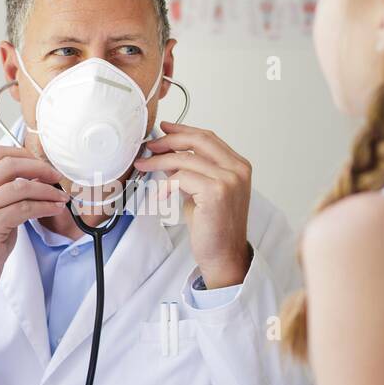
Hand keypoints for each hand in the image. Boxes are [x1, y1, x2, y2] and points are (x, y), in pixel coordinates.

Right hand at [0, 146, 68, 348]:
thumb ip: (5, 197)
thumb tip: (35, 182)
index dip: (23, 154)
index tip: (42, 164)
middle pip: (8, 164)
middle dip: (38, 167)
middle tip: (56, 177)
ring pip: (19, 186)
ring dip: (46, 190)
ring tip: (60, 198)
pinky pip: (23, 208)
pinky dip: (44, 207)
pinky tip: (54, 210)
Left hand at [136, 121, 251, 288]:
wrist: (224, 255)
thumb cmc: (214, 228)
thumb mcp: (202, 192)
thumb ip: (192, 171)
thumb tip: (169, 155)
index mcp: (238, 166)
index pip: (208, 138)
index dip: (184, 130)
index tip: (165, 129)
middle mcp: (237, 169)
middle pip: (199, 140)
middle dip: (170, 140)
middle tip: (151, 145)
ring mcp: (229, 180)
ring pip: (186, 158)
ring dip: (160, 161)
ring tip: (145, 165)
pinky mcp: (216, 192)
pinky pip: (183, 177)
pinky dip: (166, 183)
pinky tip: (160, 193)